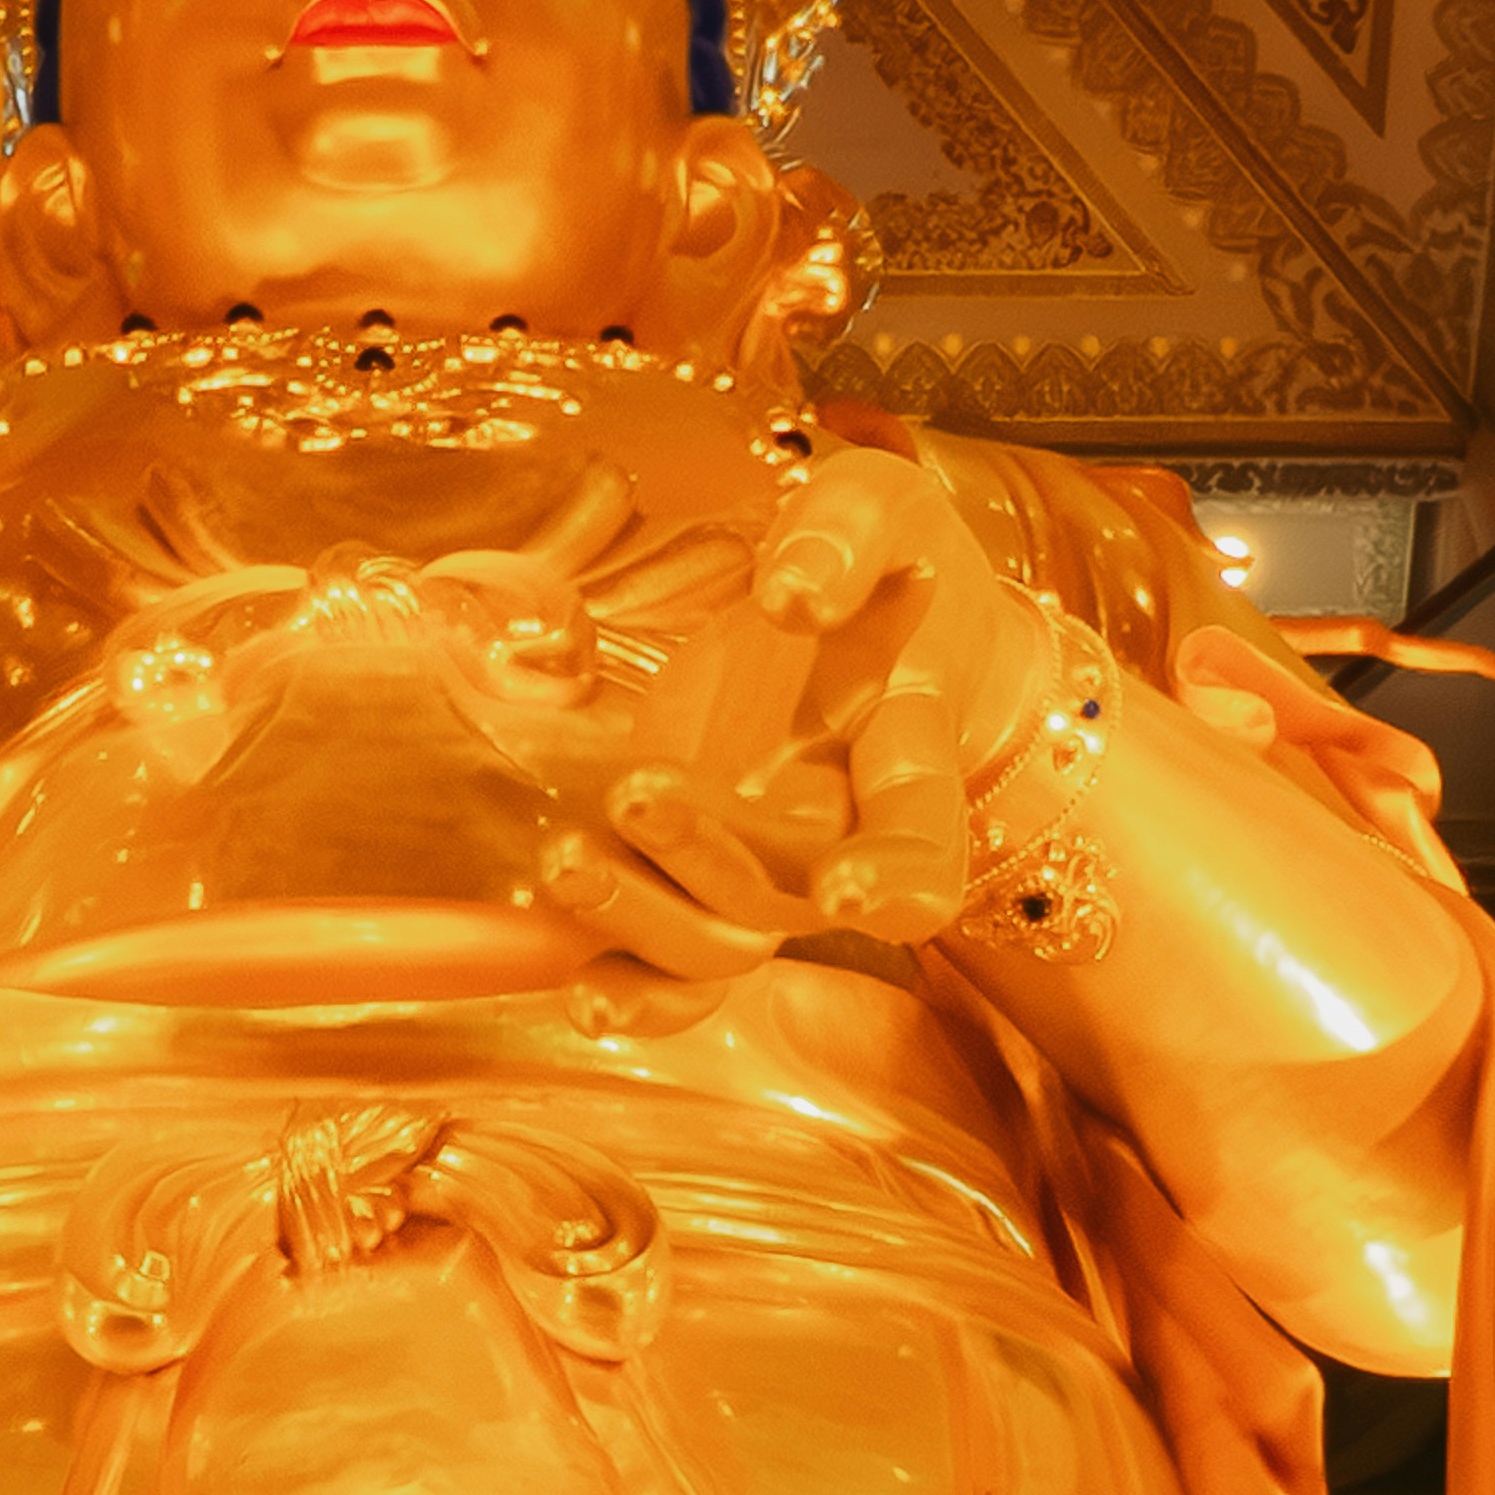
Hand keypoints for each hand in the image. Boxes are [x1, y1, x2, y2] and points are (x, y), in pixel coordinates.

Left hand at [534, 441, 1065, 982]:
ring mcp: (773, 868)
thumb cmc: (891, 562)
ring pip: (725, 947)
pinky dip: (634, 988)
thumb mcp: (883, 506)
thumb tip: (792, 593)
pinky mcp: (705, 871)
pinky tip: (579, 987)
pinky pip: (680, 967)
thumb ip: (845, 537)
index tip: (844, 888)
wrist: (890, 619)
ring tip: (568, 864)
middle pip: (791, 896)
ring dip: (645, 923)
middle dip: (714, 857)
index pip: (925, 843)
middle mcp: (848, 837)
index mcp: (913, 755)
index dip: (895, 878)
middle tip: (639, 791)